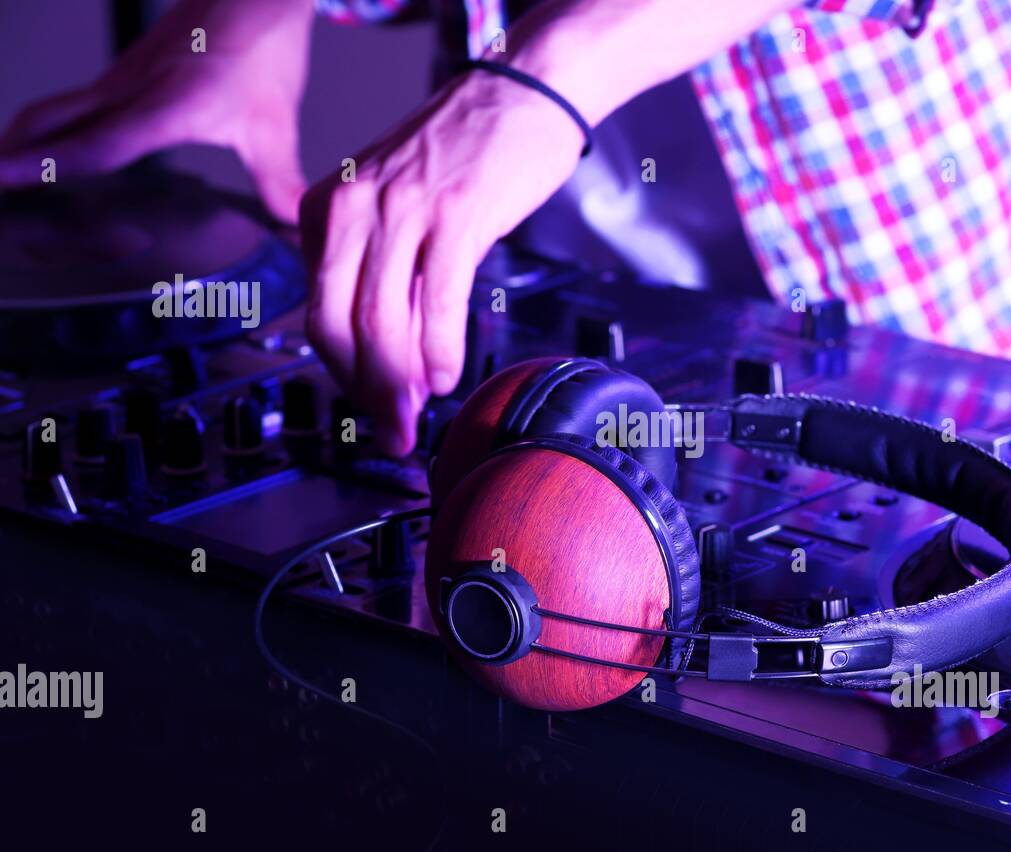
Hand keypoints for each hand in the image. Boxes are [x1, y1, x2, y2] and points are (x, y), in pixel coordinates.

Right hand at [0, 0, 312, 221]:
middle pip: (51, 123)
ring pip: (56, 110)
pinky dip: (50, 127)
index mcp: (162, 106)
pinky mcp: (125, 72)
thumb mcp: (275, 125)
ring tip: (5, 178)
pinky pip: (75, 103)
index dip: (47, 166)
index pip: (93, 144)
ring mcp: (121, 78)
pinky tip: (51, 151)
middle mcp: (129, 90)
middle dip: (14, 155)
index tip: (3, 177)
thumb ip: (278, 180)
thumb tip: (293, 222)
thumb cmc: (261, 49)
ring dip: (26, 141)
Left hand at [299, 69, 584, 455]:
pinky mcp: (456, 215)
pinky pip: (438, 300)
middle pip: (339, 323)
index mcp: (328, 207)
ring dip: (398, 383)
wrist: (522, 92)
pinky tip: (446, 375)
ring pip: (382, 319)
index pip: (319, 310)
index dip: (342, 374)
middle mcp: (355, 206)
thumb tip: (387, 354)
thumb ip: (381, 267)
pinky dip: (439, 350)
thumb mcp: (395, 202)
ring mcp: (404, 210)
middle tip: (389, 432)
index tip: (369, 408)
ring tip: (416, 414)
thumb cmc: (466, 151)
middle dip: (362, 392)